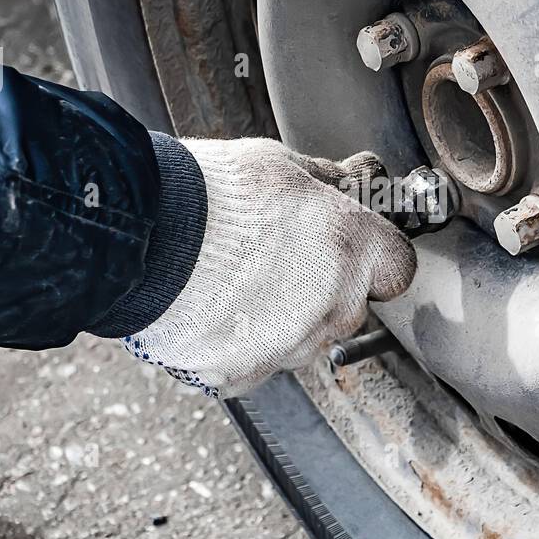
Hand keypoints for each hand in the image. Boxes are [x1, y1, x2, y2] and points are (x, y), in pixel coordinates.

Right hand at [121, 138, 415, 396]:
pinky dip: (245, 341)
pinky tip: (215, 306)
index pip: (398, 267)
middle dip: (327, 285)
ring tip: (237, 279)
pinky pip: (261, 361)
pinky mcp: (245, 375)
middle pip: (351, 306)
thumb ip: (329, 183)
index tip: (356, 246)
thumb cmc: (209, 195)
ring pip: (306, 337)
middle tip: (282, 256)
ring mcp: (290, 347)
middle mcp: (331, 306)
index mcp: (350, 250)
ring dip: (287, 316)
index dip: (376, 255)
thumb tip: (358, 178)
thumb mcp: (279, 164)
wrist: (141, 239)